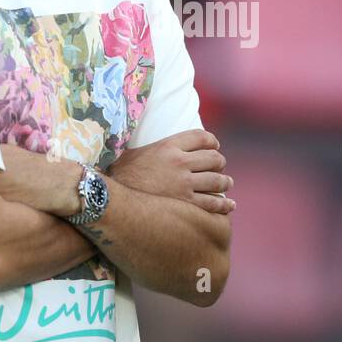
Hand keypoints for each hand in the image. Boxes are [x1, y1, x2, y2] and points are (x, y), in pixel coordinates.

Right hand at [106, 129, 234, 214]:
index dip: (212, 141)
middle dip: (219, 162)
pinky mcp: (186, 204)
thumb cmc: (119, 177)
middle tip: (219, 167)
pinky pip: (213, 203)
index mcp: (168, 146)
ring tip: (227, 183)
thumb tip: (154, 147)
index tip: (214, 146)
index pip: (201, 137)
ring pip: (217, 180)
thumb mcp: (135, 153)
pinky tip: (229, 205)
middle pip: (213, 158)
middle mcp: (179, 162)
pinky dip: (224, 204)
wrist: (112, 200)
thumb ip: (152, 149)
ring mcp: (184, 184)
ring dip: (225, 182)